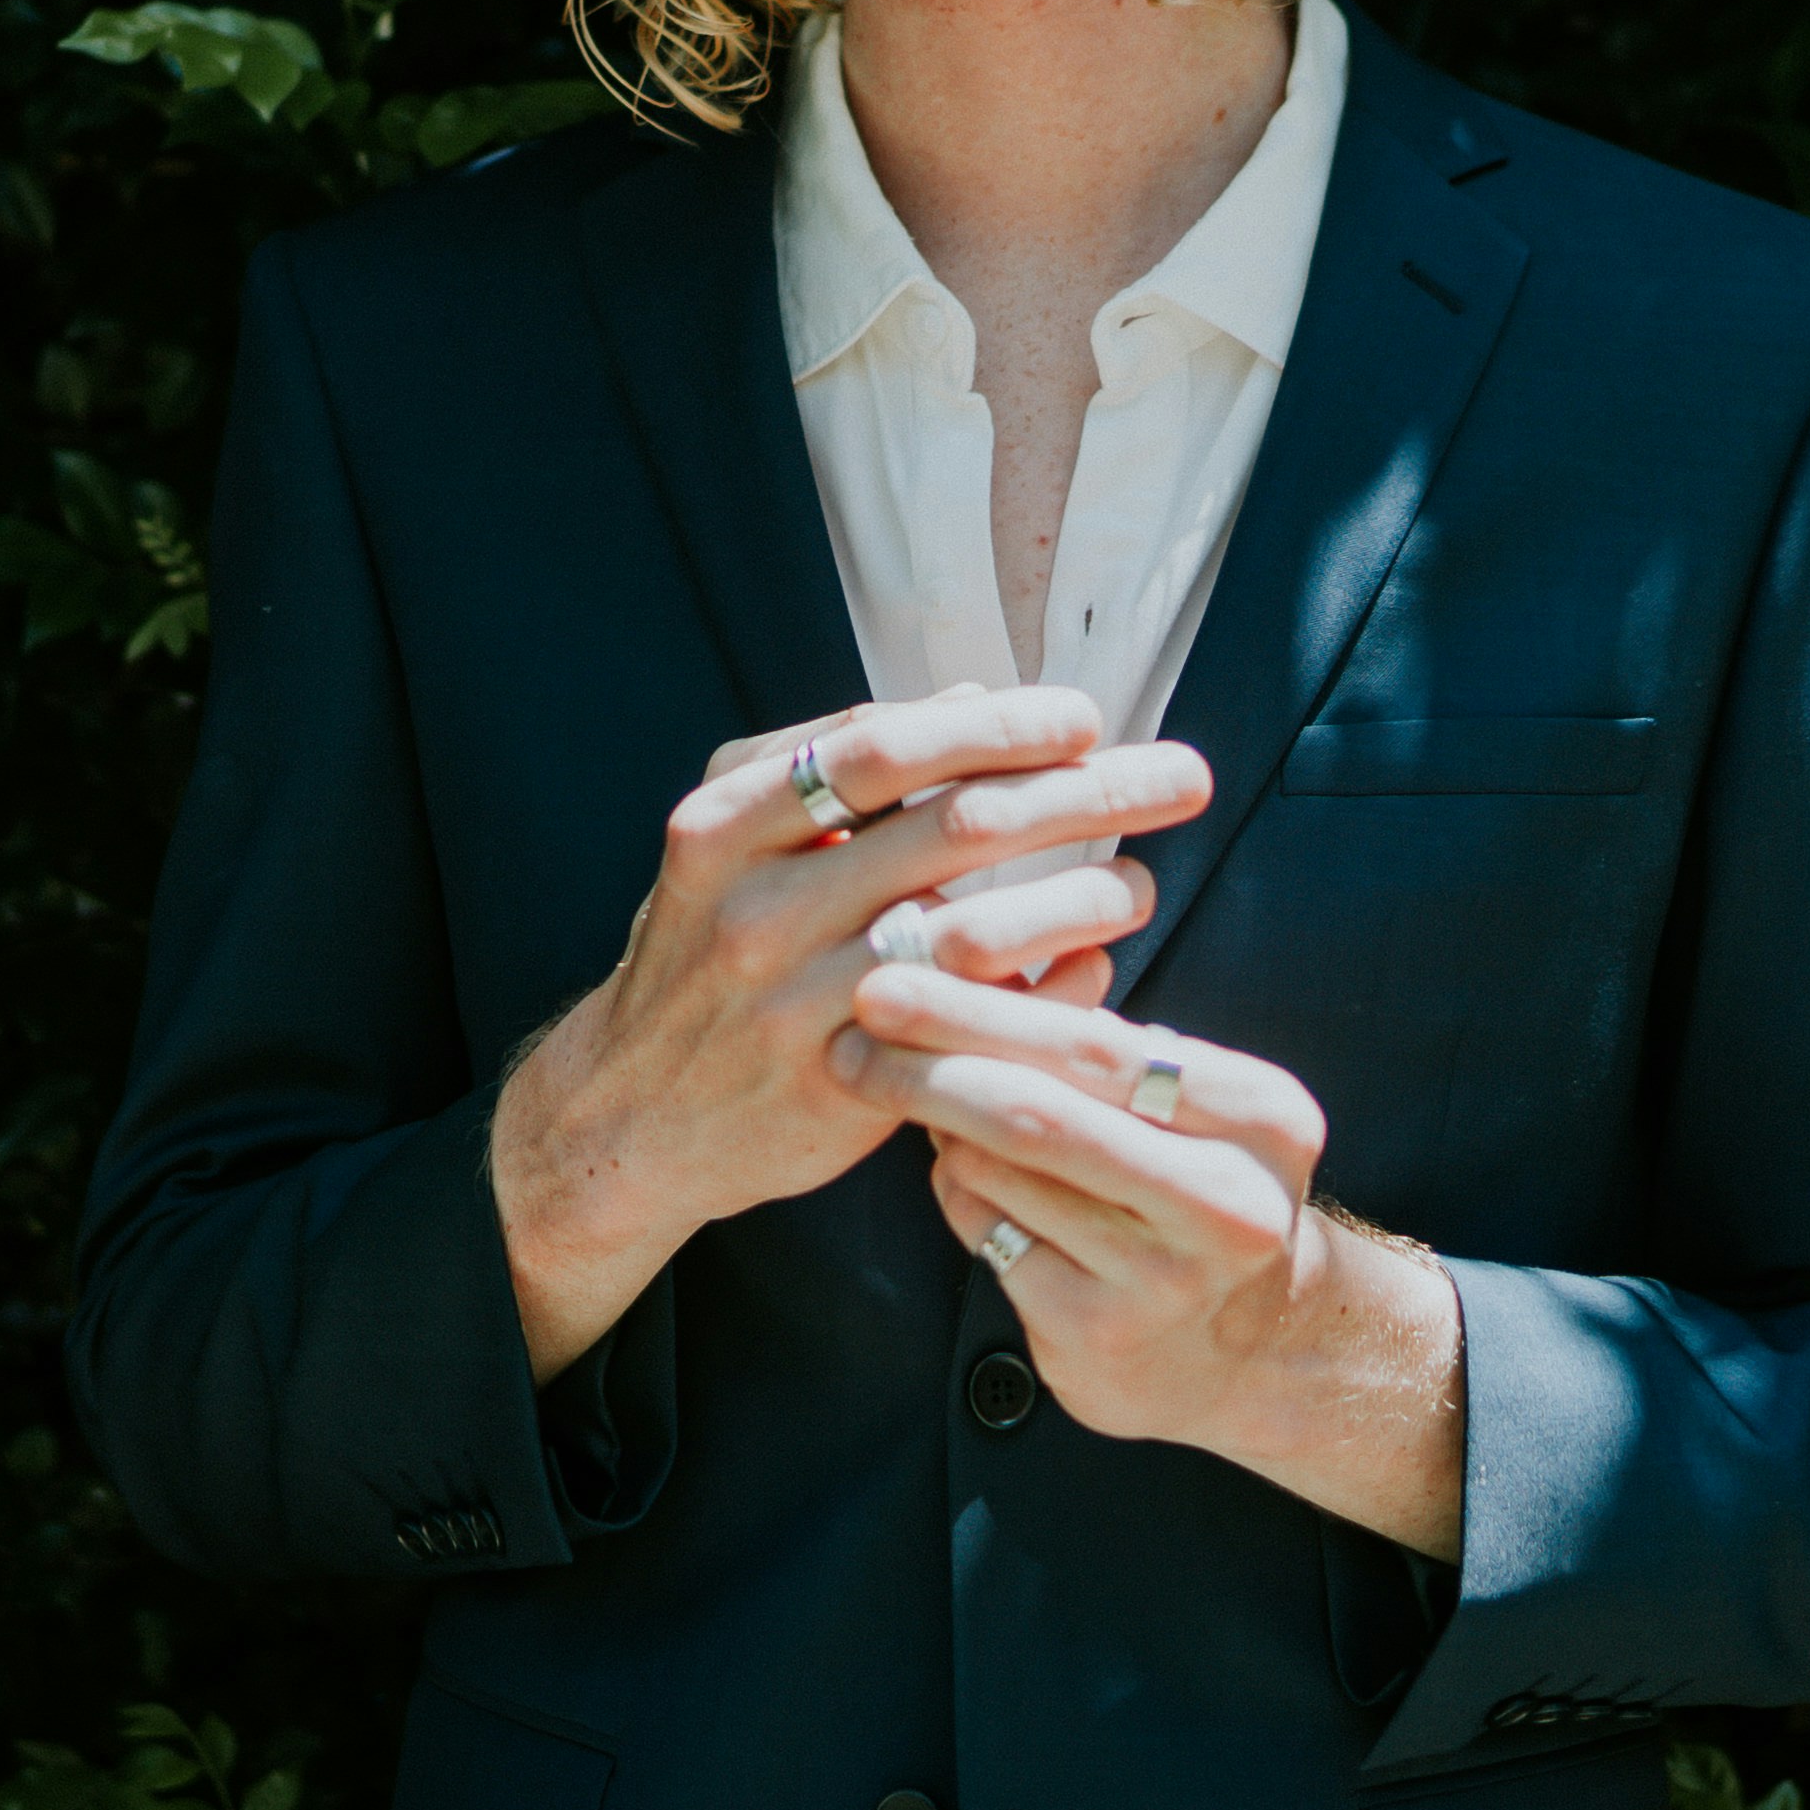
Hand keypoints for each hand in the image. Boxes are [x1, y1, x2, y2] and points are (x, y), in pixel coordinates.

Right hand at [491, 685, 1212, 1377]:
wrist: (630, 1114)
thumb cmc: (706, 952)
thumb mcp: (731, 843)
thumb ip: (837, 768)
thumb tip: (973, 695)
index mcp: (725, 824)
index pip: (886, 747)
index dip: (998, 725)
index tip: (1084, 717)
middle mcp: (755, 907)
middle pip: (953, 828)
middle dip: (1085, 791)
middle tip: (1178, 776)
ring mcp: (796, 1001)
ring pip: (977, 932)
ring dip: (1083, 895)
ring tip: (1143, 878)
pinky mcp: (839, 1084)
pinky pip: (976, 1025)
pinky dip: (1048, 988)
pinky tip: (1098, 963)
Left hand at [845, 969, 1469, 1559]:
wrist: (1248, 1342)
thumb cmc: (1192, 1181)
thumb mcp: (1191, 1103)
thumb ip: (1098, 1041)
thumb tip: (948, 967)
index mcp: (1262, 1117)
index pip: (1097, 1046)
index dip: (979, 1010)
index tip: (887, 980)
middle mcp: (1229, 1202)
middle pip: (1039, 1113)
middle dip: (927, 1065)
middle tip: (849, 1036)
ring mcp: (1164, 1280)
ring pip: (997, 1173)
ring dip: (942, 1132)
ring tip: (927, 1106)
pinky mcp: (1099, 1336)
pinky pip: (987, 1235)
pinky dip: (960, 1195)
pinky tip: (973, 1184)